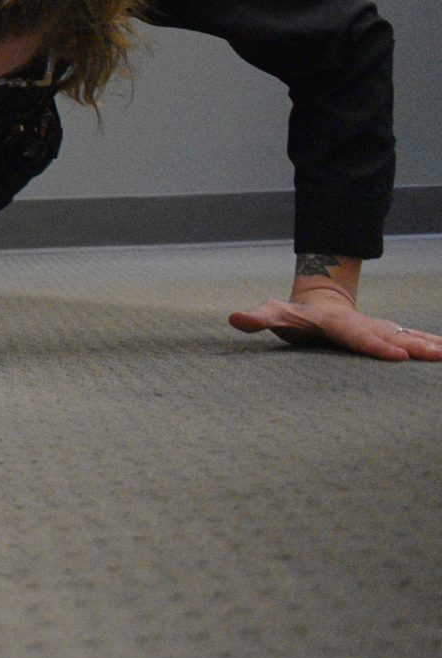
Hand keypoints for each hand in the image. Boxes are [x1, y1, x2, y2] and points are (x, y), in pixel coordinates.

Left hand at [229, 290, 441, 361]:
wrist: (317, 302)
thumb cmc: (294, 314)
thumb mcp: (274, 314)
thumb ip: (257, 318)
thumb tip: (235, 318)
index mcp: (339, 324)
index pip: (359, 337)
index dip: (376, 345)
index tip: (397, 355)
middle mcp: (364, 326)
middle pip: (391, 338)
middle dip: (414, 347)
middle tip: (436, 355)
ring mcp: (379, 330)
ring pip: (407, 337)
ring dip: (429, 346)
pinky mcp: (388, 336)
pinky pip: (413, 339)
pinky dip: (432, 344)